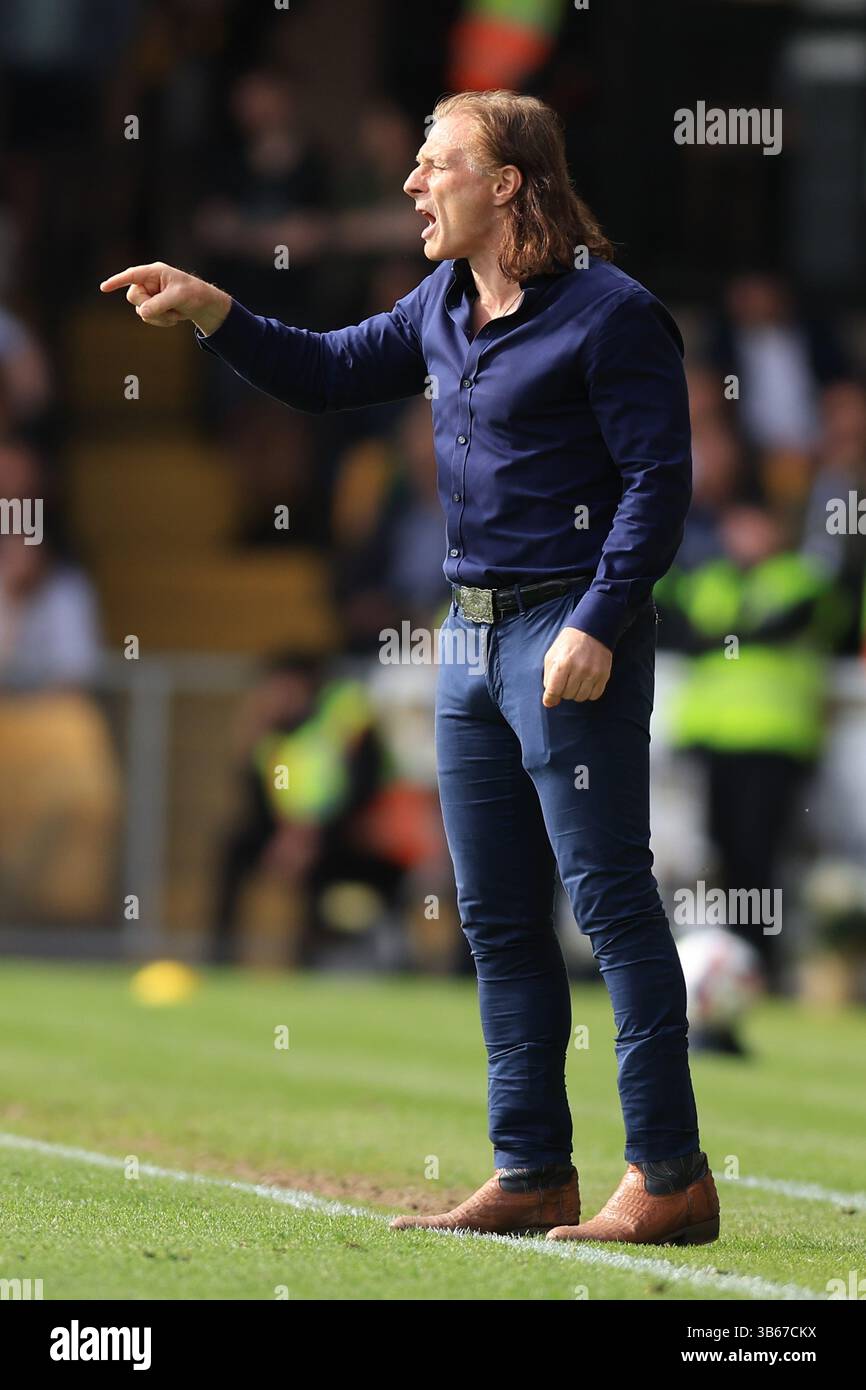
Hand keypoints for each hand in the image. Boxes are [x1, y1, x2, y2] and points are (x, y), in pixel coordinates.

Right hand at [99, 261, 230, 335]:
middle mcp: (148, 282)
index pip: (132, 275)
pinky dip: (161, 321)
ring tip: (175, 314)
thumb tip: (143, 312)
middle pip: (134, 297)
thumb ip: (159, 304)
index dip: (117, 281)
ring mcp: (149, 295)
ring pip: (141, 311)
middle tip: (169, 309)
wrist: (203, 305)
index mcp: (154, 272)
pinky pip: (147, 318)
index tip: (104, 288)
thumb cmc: (193, 293)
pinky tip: (173, 317)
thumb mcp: (178, 297)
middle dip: (149, 307)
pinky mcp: (152, 307)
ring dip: (159, 317)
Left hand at [542, 626, 611, 705]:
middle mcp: (579, 669)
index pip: (554, 691)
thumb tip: (550, 701)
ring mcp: (593, 673)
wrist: (591, 630)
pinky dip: (588, 693)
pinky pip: (594, 695)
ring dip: (576, 692)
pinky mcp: (604, 675)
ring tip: (575, 680)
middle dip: (563, 691)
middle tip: (565, 680)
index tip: (549, 701)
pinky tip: (585, 683)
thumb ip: (548, 678)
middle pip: (567, 695)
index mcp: (562, 663)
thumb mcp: (551, 656)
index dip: (550, 699)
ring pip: (580, 697)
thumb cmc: (567, 644)